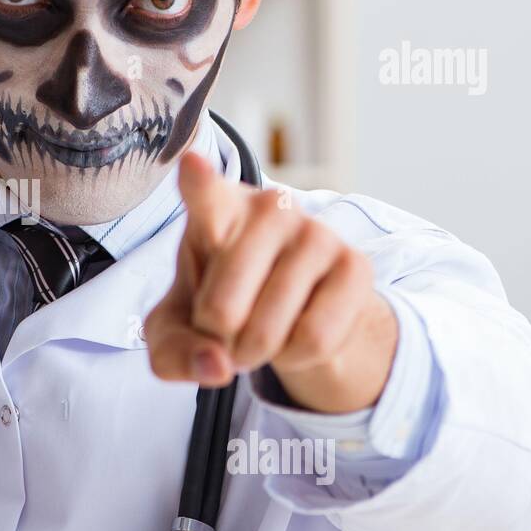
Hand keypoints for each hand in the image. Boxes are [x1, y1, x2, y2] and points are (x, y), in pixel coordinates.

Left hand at [145, 152, 397, 412]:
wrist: (290, 312)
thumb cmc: (220, 305)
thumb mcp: (176, 332)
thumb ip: (174, 352)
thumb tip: (215, 365)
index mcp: (213, 210)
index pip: (203, 193)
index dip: (197, 183)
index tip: (190, 165)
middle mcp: (268, 207)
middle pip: (221, 311)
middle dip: (216, 343)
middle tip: (223, 331)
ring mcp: (316, 232)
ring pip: (268, 332)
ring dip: (254, 355)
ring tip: (257, 333)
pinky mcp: (356, 265)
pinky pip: (313, 340)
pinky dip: (295, 358)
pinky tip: (294, 334)